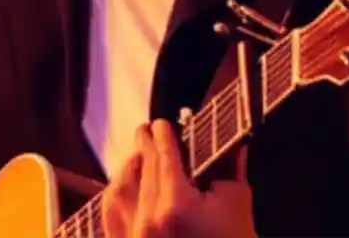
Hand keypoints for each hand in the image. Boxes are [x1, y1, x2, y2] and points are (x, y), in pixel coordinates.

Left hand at [100, 119, 255, 237]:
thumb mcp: (237, 208)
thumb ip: (228, 169)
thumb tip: (229, 142)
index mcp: (174, 208)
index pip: (164, 158)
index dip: (163, 137)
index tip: (161, 124)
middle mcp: (146, 225)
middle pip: (141, 172)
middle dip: (145, 148)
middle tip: (147, 131)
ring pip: (118, 193)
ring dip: (127, 171)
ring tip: (136, 156)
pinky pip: (111, 219)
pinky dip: (116, 199)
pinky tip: (122, 188)